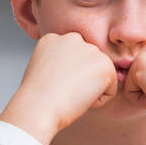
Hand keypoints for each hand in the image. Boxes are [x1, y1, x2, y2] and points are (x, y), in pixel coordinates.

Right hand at [0, 32, 117, 144]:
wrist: (38, 106)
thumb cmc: (36, 97)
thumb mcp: (40, 70)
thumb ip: (58, 64)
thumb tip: (75, 73)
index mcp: (53, 38)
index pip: (72, 59)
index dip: (65, 77)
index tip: (53, 84)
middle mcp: (72, 39)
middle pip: (88, 65)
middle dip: (81, 80)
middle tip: (63, 90)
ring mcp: (90, 50)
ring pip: (99, 77)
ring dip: (89, 90)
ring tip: (70, 94)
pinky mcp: (105, 64)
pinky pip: (110, 90)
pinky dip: (98, 101)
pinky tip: (79, 98)